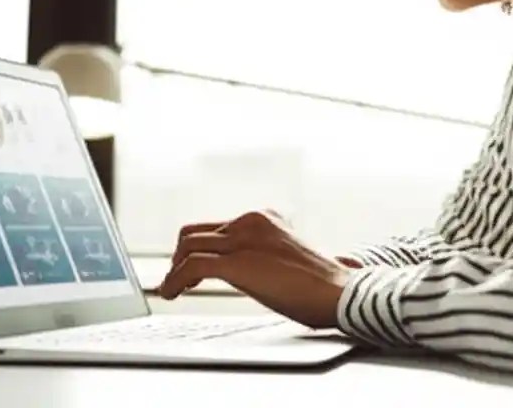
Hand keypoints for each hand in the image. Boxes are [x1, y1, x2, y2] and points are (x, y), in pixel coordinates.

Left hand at [158, 210, 352, 328]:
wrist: (341, 292)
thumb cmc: (325, 285)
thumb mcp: (292, 258)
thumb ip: (271, 257)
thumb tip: (265, 275)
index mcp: (264, 218)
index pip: (218, 226)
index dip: (199, 248)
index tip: (192, 267)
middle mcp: (250, 221)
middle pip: (194, 231)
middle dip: (180, 256)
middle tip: (178, 279)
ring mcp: (242, 239)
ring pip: (187, 246)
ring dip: (173, 269)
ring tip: (172, 290)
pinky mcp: (237, 262)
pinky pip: (191, 267)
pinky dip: (175, 281)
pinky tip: (172, 294)